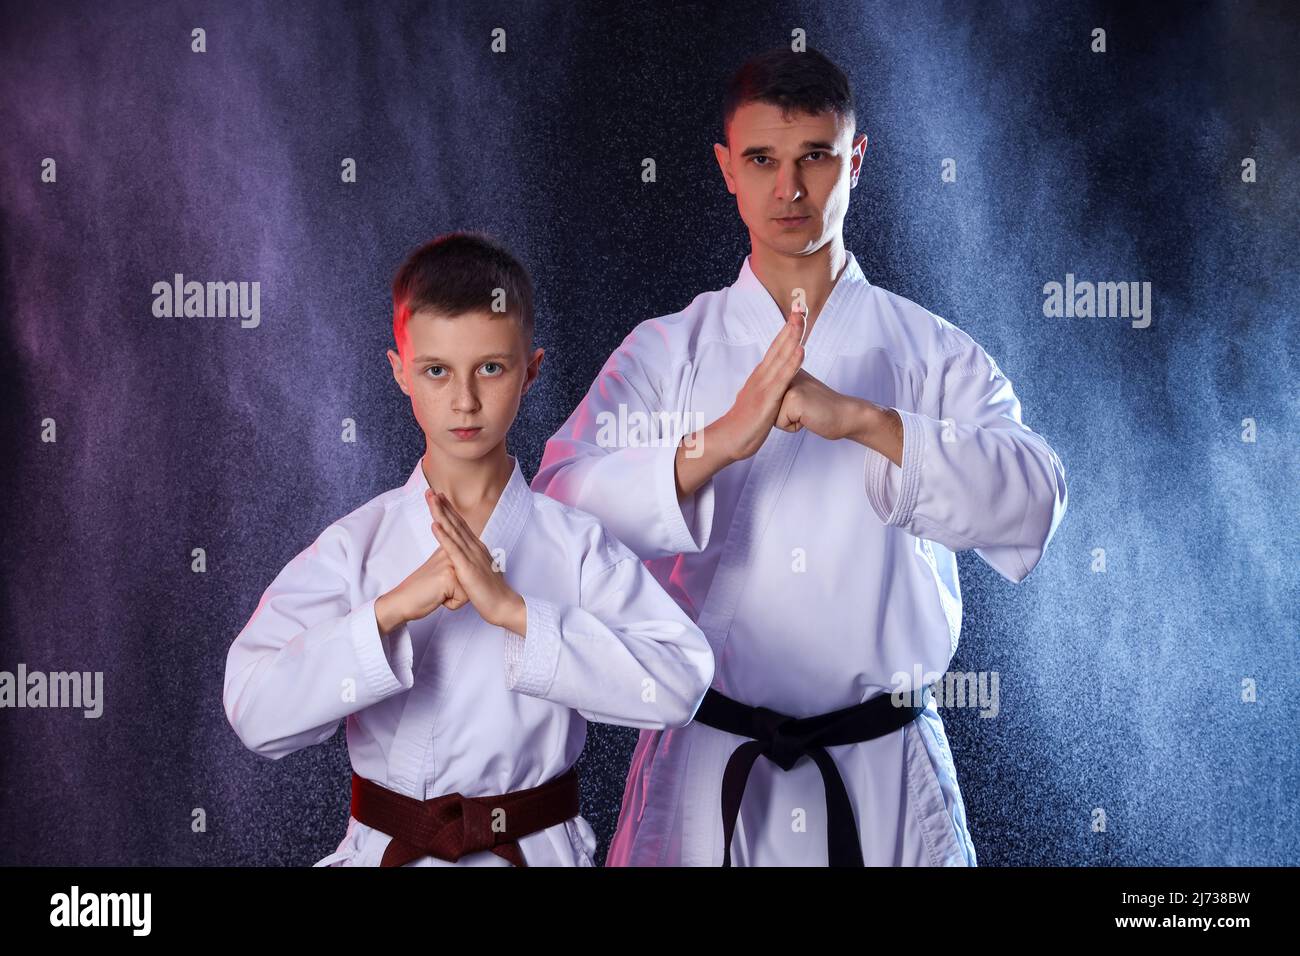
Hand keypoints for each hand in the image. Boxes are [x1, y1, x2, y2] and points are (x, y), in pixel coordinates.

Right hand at [388, 538, 468, 625]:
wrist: (402, 600)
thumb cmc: (422, 589)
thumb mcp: (439, 569)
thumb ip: (454, 563)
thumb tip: (473, 564)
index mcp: (449, 549)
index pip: (472, 568)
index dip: (461, 582)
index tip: (446, 581)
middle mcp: (451, 553)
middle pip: (473, 579)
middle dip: (460, 590)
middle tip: (439, 587)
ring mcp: (450, 564)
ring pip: (471, 589)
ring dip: (456, 597)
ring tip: (439, 592)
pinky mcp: (448, 577)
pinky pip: (463, 599)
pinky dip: (451, 604)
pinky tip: (437, 596)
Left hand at [426, 489, 525, 631]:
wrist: (502, 605)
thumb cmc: (491, 592)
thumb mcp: (480, 572)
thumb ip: (472, 562)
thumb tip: (465, 560)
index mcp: (477, 548)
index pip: (461, 525)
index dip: (449, 510)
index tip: (439, 498)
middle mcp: (475, 548)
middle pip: (456, 522)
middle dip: (442, 506)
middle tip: (430, 491)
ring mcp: (471, 556)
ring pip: (453, 531)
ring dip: (441, 514)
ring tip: (431, 500)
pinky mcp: (467, 567)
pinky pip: (453, 549)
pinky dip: (443, 536)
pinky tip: (435, 525)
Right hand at [716, 302, 806, 460]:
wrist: (727, 440)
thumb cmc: (743, 426)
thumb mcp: (757, 404)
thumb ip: (765, 392)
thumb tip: (772, 388)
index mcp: (760, 378)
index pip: (775, 349)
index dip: (786, 331)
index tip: (796, 314)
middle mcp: (761, 377)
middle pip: (778, 346)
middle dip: (790, 326)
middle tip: (800, 306)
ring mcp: (763, 386)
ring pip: (780, 357)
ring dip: (791, 338)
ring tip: (801, 320)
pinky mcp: (766, 399)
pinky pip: (782, 378)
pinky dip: (791, 362)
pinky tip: (800, 350)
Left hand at [774, 368, 859, 439]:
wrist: (845, 415)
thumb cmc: (822, 409)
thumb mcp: (799, 394)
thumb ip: (782, 391)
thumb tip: (764, 399)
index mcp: (788, 371)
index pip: (769, 398)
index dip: (784, 408)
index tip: (803, 402)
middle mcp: (787, 374)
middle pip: (768, 407)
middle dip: (785, 415)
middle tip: (806, 408)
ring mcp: (790, 385)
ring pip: (772, 415)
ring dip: (789, 421)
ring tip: (807, 412)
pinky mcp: (794, 399)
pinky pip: (780, 423)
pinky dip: (794, 426)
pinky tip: (809, 417)